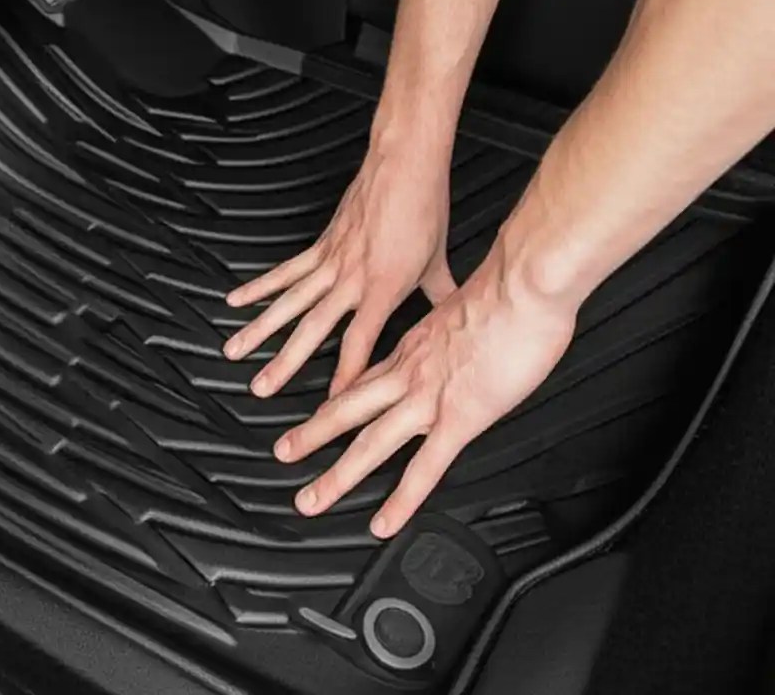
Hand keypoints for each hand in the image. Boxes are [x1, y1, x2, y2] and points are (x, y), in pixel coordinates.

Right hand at [223, 143, 456, 397]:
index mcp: (383, 288)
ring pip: (287, 302)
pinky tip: (236, 301)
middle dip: (284, 363)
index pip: (359, 343)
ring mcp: (330, 261)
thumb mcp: (438, 263)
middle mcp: (350, 279)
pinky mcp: (320, 245)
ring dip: (258, 329)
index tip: (330, 407)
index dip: (344, 377)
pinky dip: (258, 287)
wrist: (404, 164)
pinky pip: (285, 271)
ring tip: (234, 351)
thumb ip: (441, 297)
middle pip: (311, 329)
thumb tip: (456, 320)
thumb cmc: (424, 209)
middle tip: (261, 388)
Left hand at [273, 248, 576, 536]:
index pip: (366, 378)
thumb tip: (462, 327)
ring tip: (310, 500)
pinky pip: (424, 468)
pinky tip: (384, 523)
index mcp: (413, 346)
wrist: (524, 284)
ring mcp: (428, 398)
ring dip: (336, 475)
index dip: (338, 398)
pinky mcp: (459, 418)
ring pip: (371, 443)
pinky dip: (401, 501)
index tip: (321, 412)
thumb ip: (455, 322)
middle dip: (312, 435)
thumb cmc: (508, 288)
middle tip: (283, 454)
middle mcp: (409, 373)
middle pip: (349, 409)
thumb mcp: (466, 300)